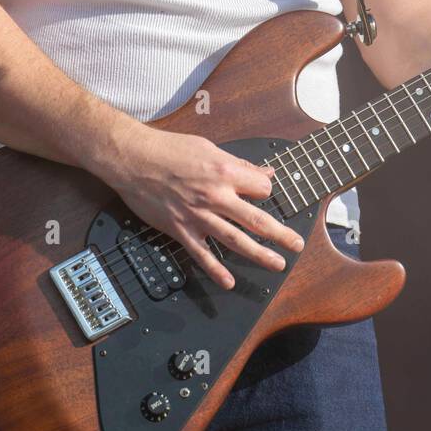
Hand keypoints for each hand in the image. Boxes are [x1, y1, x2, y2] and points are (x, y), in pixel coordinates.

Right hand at [105, 125, 304, 290]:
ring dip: (259, 254)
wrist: (134, 158)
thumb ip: (238, 164)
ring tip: (277, 264)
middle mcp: (215, 196)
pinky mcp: (180, 229)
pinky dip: (216, 270)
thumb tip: (264, 172)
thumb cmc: (169, 148)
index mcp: (224, 172)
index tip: (263, 196)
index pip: (261, 189)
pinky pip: (201, 254)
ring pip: (236, 240)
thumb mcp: (208, 148)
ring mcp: (198, 215)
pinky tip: (229, 282)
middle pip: (256, 219)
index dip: (265, 192)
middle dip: (280, 234)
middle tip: (297, 245)